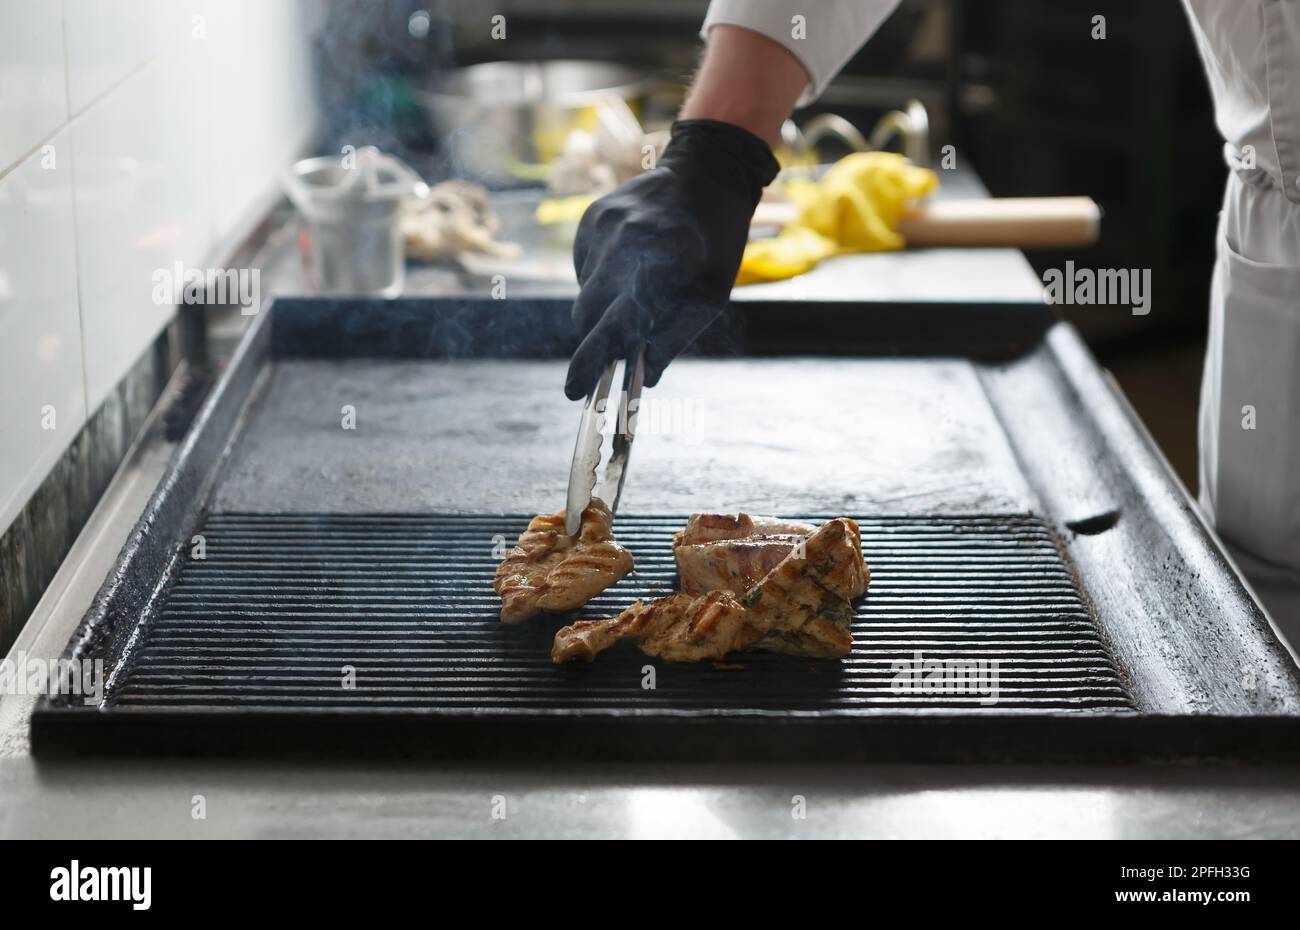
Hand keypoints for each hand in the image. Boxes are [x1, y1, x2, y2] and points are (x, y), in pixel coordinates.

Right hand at [563, 119, 779, 399]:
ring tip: (638, 287)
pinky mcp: (590, 216)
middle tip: (612, 349)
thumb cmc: (716, 242)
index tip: (574, 391)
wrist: (705, 172)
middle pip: (588, 312)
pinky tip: (628, 263)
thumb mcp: (712, 293)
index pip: (617, 321)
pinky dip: (601, 279)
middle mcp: (626, 239)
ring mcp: (603, 224)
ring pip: (584, 291)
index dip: (593, 359)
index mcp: (664, 260)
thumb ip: (676, 336)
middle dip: (596, 338)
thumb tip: (643, 376)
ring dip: (604, 306)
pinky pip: (583, 267)